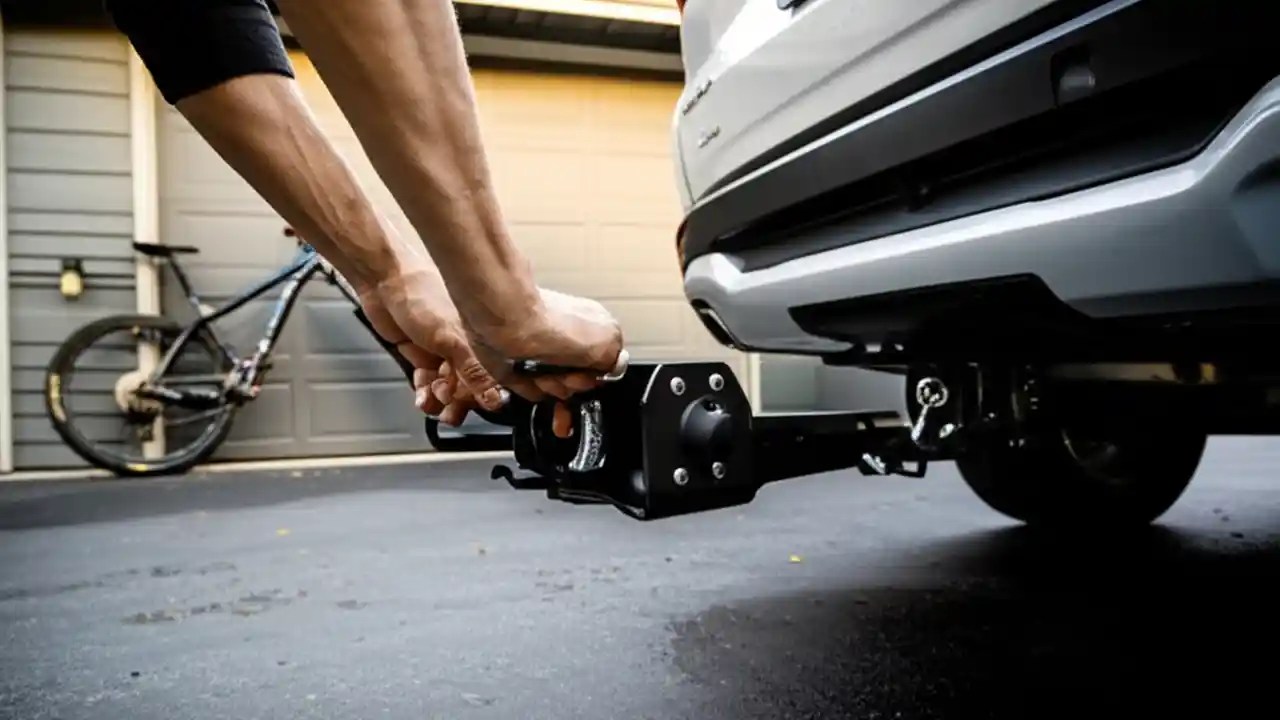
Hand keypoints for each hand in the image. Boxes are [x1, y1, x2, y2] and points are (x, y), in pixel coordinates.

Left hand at [356, 256, 506, 426]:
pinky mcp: (421, 352)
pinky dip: (424, 392)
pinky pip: (427, 381)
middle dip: (460, 401)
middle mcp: (464, 346)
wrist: (384, 282)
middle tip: (452, 412)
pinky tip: (422, 397)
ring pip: (447, 386)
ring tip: (434, 404)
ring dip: (440, 400)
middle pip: (469, 384)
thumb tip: (495, 398)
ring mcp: (442, 350)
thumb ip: (473, 372)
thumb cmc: (422, 295)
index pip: (490, 376)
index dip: (484, 395)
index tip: (476, 407)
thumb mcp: (451, 341)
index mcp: (480, 339)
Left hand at [464, 287, 627, 402]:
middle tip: (561, 370)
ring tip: (539, 367)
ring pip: (555, 391)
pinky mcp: (521, 366)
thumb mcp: (606, 342)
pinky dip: (526, 386)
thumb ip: (617, 360)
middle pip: (579, 385)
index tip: (588, 376)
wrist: (507, 322)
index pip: (603, 372)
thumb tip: (615, 368)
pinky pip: (531, 392)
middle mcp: (570, 344)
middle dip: (570, 384)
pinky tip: (524, 371)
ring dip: (547, 385)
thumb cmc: (551, 325)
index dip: (595, 380)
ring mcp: (545, 356)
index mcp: (594, 333)